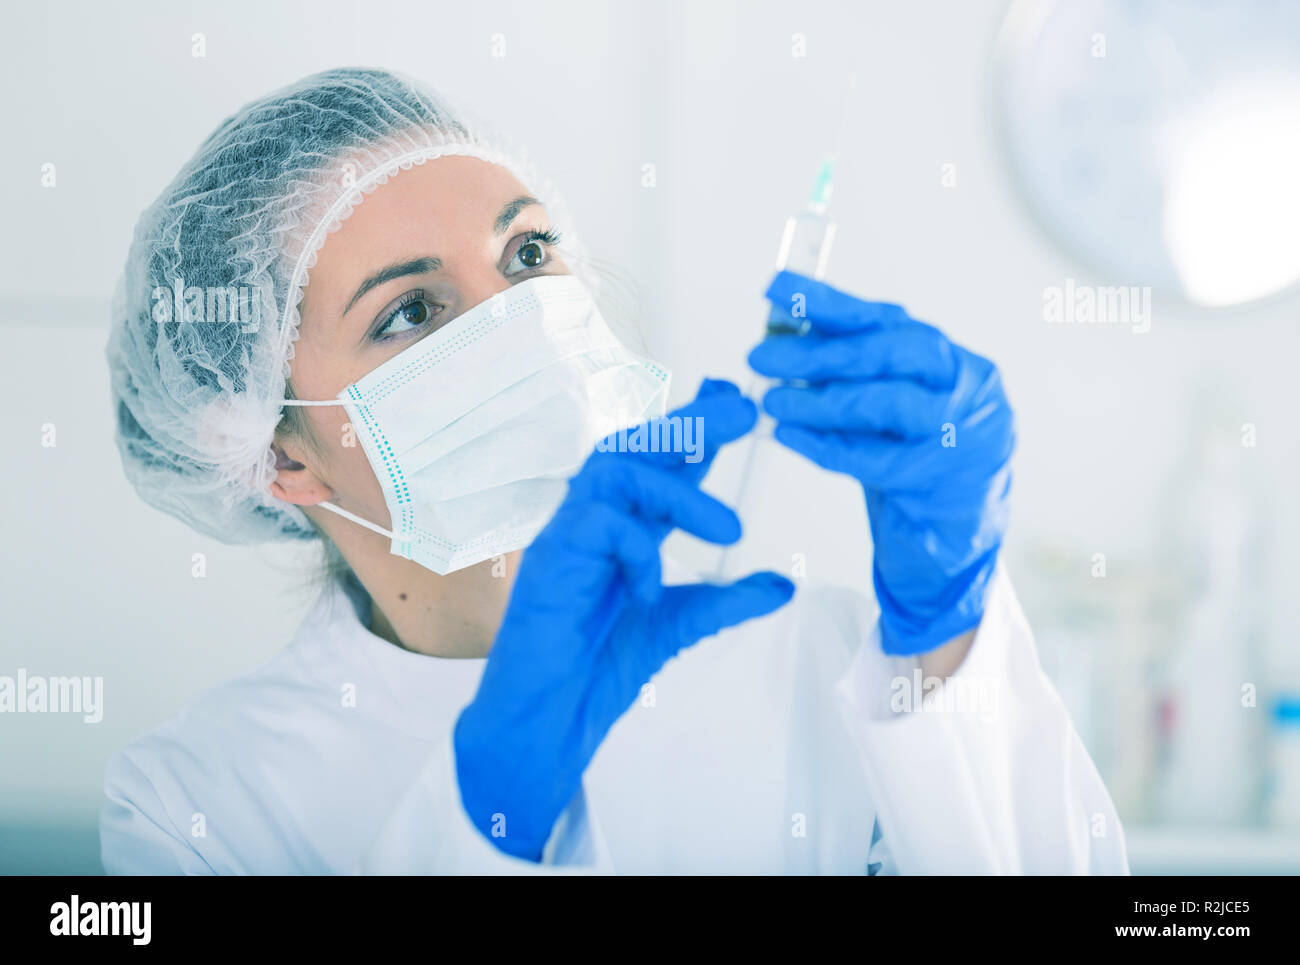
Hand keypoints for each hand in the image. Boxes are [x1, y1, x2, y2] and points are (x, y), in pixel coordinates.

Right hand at [454, 379, 795, 859]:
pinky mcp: (551, 560)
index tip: (739, 401)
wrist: (550, 722)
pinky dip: (637, 551)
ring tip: (731, 532)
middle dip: (692, 422)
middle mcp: (594, 520)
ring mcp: (568, 535)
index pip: (659, 461)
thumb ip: (729, 600)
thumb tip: (786, 584)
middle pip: (636, 445)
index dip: (696, 425)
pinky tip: (649, 591)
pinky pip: (598, 524)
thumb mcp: (682, 624)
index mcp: (623, 527)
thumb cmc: (598, 668)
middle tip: (746, 413)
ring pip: (616, 469)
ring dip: (678, 491)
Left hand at [748, 270, 1013, 655]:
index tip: (775, 287)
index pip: (884, 319)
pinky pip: (876, 460)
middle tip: (760, 357)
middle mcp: (965, 388)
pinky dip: (825, 445)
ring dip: (820, 399)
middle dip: (819, 352)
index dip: (827, 302)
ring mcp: (961, 435)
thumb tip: (781, 330)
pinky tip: (788, 436)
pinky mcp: (941, 482)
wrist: (960, 534)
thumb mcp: (891, 403)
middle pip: (890, 353)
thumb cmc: (917, 458)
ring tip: (771, 400)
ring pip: (888, 403)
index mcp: (951, 360)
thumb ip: (850, 369)